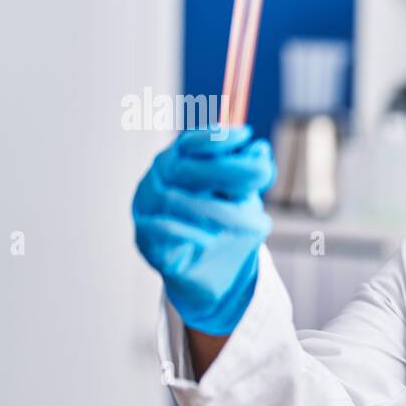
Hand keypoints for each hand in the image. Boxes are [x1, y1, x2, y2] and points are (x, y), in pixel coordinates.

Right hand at [132, 125, 275, 334]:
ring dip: (222, 212)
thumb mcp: (246, 196)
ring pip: (179, 202)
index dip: (215, 137)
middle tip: (262, 175)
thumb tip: (260, 151)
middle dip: (227, 170)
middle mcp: (158, 179)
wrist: (211, 270)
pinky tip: (209, 241)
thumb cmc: (226, 222)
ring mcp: (147, 207)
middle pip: (186, 168)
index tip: (246, 134)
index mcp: (179, 161)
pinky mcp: (143, 238)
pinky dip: (187, 233)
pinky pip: (161, 229)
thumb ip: (250, 174)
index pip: (190, 143)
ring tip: (258, 224)